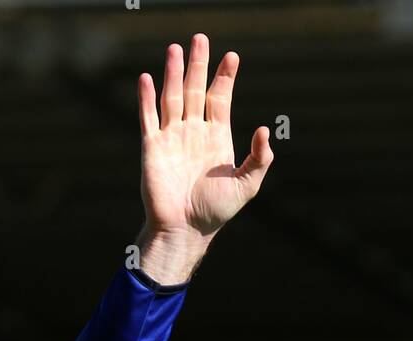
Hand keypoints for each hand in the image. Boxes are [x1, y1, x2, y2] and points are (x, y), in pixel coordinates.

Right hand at [138, 34, 273, 245]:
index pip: (220, 99)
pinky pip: (148, 117)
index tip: (232, 56)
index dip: (225, 78)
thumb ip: (259, 159)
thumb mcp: (246, 186)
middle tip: (201, 38)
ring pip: (173, 96)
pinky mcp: (152, 147)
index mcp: (217, 139)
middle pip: (196, 90)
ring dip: (174, 73)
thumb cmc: (216, 212)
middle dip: (199, 64)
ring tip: (175, 48)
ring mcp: (172, 138)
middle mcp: (194, 133)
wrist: (184, 230)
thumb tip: (266, 130)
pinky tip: (147, 77)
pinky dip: (146, 97)